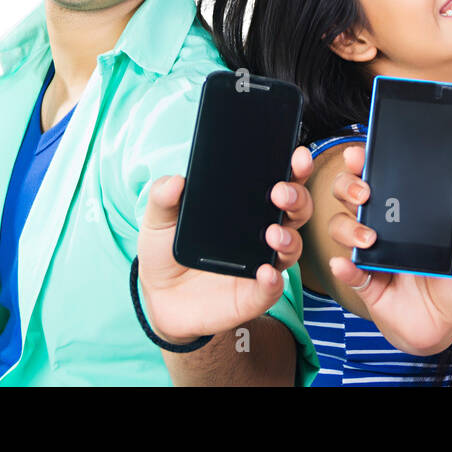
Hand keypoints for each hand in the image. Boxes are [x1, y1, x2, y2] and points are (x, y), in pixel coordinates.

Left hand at [136, 145, 314, 344]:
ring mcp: (261, 264)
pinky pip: (272, 288)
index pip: (279, 181)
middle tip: (279, 193)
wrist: (155, 297)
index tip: (297, 155)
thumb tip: (175, 180)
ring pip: (292, 247)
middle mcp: (262, 232)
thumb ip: (163, 196)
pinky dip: (273, 281)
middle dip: (296, 197)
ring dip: (289, 238)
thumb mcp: (159, 218)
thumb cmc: (166, 250)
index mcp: (247, 206)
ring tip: (273, 234)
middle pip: (295, 210)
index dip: (294, 168)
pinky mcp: (253, 296)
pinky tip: (266, 272)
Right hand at [327, 144, 451, 355]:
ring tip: (368, 239)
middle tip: (364, 193)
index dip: (364, 163)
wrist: (444, 329)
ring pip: (341, 227)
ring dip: (348, 227)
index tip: (360, 153)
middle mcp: (382, 228)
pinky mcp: (365, 284)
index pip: (380, 179)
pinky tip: (345, 265)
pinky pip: (348, 272)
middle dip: (348, 186)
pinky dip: (344, 268)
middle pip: (349, 195)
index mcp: (406, 215)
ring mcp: (369, 254)